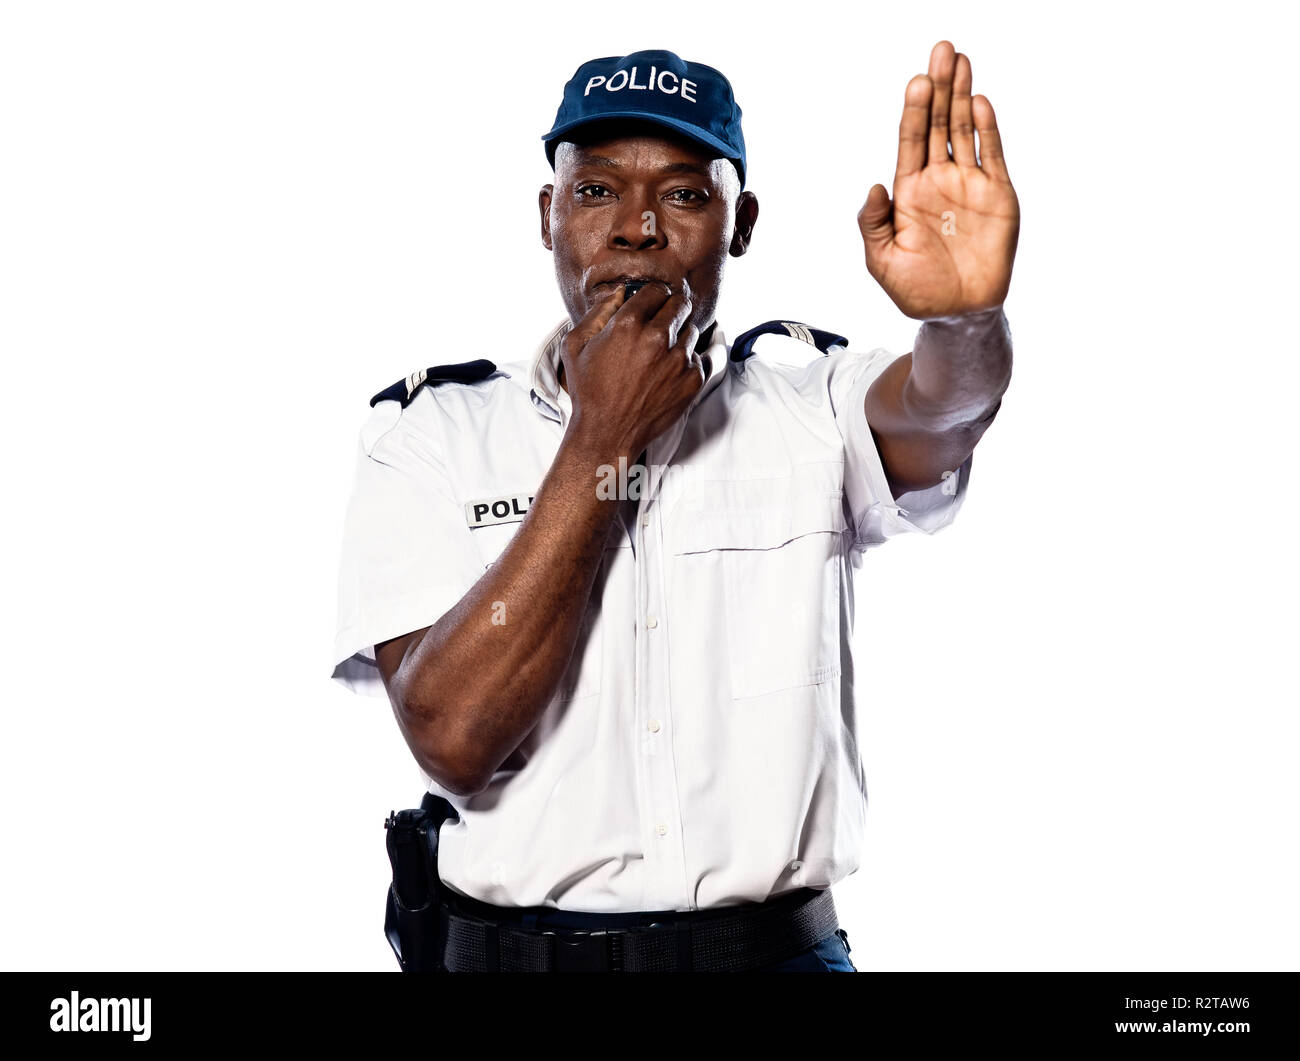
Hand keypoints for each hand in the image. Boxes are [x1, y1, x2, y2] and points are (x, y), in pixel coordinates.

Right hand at [558, 284, 703, 459]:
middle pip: (680, 304)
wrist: (607, 433)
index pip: (656, 290)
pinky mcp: (693, 380)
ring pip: (692, 330)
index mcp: (628, 324)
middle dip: (671, 309)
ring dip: (680, 336)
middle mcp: (657, 338)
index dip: (652, 296)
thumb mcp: (574, 346)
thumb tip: (619, 292)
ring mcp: (678, 360)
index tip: (651, 304)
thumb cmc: (589, 391)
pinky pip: (701, 357)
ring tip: (663, 353)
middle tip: (663, 321)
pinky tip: (671, 371)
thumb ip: (597, 312)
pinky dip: (689, 361)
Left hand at [857, 40, 1019, 319]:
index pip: (910, 141)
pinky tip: (981, 102)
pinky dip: (988, 130)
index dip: (914, 111)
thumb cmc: (916, 291)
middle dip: (940, 88)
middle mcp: (939, 180)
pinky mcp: (997, 195)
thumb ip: (873, 224)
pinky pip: (991, 156)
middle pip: (939, 124)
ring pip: (966, 131)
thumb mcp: (882, 261)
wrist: (957, 313)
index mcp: (909, 192)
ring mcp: (969, 185)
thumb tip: (873, 187)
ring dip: (964, 96)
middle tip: (941, 50)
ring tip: (961, 61)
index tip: (916, 81)